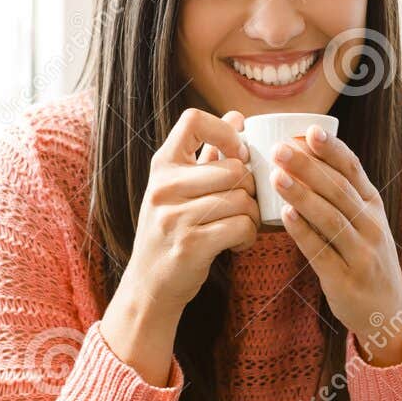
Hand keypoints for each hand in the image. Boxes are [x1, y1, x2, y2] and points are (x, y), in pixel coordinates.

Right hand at [116, 107, 260, 314]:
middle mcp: (164, 187)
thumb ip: (207, 153)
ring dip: (252, 216)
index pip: (193, 120)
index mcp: (162, 166)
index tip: (237, 153)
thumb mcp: (178, 189)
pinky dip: (248, 236)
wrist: (149, 284)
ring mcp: (175, 216)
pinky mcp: (191, 245)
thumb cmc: (171, 231)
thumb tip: (237, 116)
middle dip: (251, 188)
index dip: (225, 131)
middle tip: (245, 204)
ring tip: (242, 226)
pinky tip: (238, 243)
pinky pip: (241, 227)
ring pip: (242, 199)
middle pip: (234, 168)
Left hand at [269, 126, 401, 363]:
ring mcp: (361, 253)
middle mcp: (371, 225)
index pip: (353, 170)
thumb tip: (302, 156)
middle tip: (279, 149)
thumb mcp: (363, 221)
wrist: (386, 310)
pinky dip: (303, 232)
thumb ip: (340, 194)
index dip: (332, 149)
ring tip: (277, 176)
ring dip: (303, 195)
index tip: (309, 130)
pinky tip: (285, 215)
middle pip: (339, 190)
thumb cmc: (365, 256)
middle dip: (308, 167)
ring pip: (331, 218)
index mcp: (373, 205)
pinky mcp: (345, 279)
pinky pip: (321, 251)